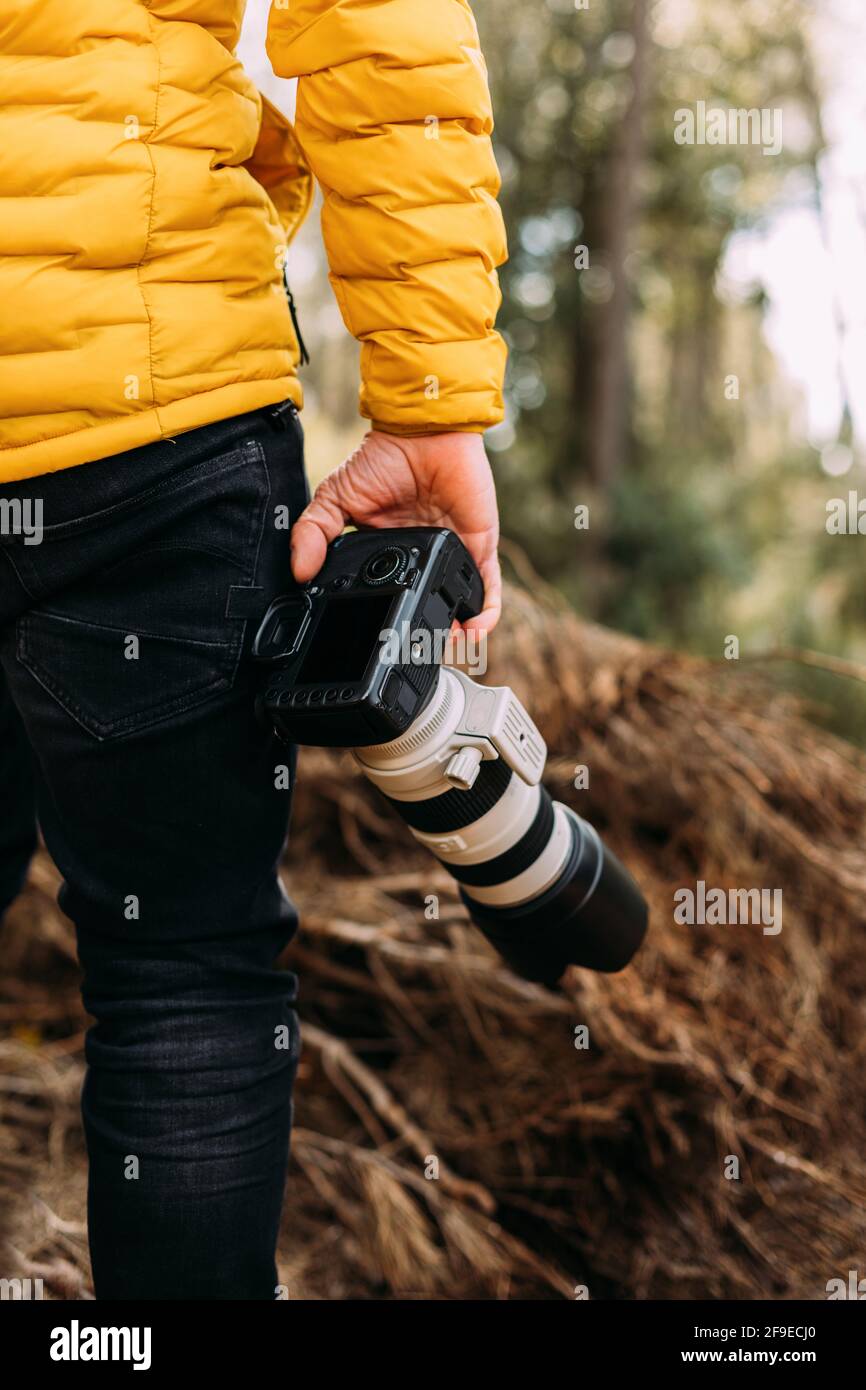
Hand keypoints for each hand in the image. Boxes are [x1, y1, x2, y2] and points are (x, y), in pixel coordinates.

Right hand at [290, 430, 501, 633]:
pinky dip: (483, 613)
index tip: (380, 647)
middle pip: (426, 608)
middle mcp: (423, 557)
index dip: (388, 622)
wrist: (424, 432)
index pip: (390, 595)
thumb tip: (298, 571)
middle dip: (424, 639)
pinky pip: (486, 588)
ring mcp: (452, 554)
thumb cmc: (384, 459)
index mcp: (389, 552)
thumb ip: (315, 532)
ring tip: (444, 653)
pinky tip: (473, 631)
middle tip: (414, 658)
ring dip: (455, 636)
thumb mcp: (335, 497)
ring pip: (457, 607)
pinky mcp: (478, 547)